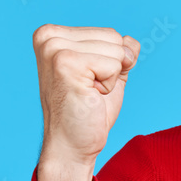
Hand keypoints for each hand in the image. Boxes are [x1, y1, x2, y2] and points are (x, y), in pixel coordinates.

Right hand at [32, 24, 139, 180]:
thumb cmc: (89, 112)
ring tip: (88, 93)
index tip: (89, 82)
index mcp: (52, 35)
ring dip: (110, 78)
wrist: (72, 145)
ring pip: (117, 51)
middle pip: (115, 38)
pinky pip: (114, 65)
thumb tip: (131, 41)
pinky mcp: (66, 64)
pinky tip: (89, 97)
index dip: (111, 62)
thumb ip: (120, 53)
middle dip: (113, 68)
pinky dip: (109, 86)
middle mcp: (49, 37)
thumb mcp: (109, 74)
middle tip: (89, 90)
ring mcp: (55, 49)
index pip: (110, 34)